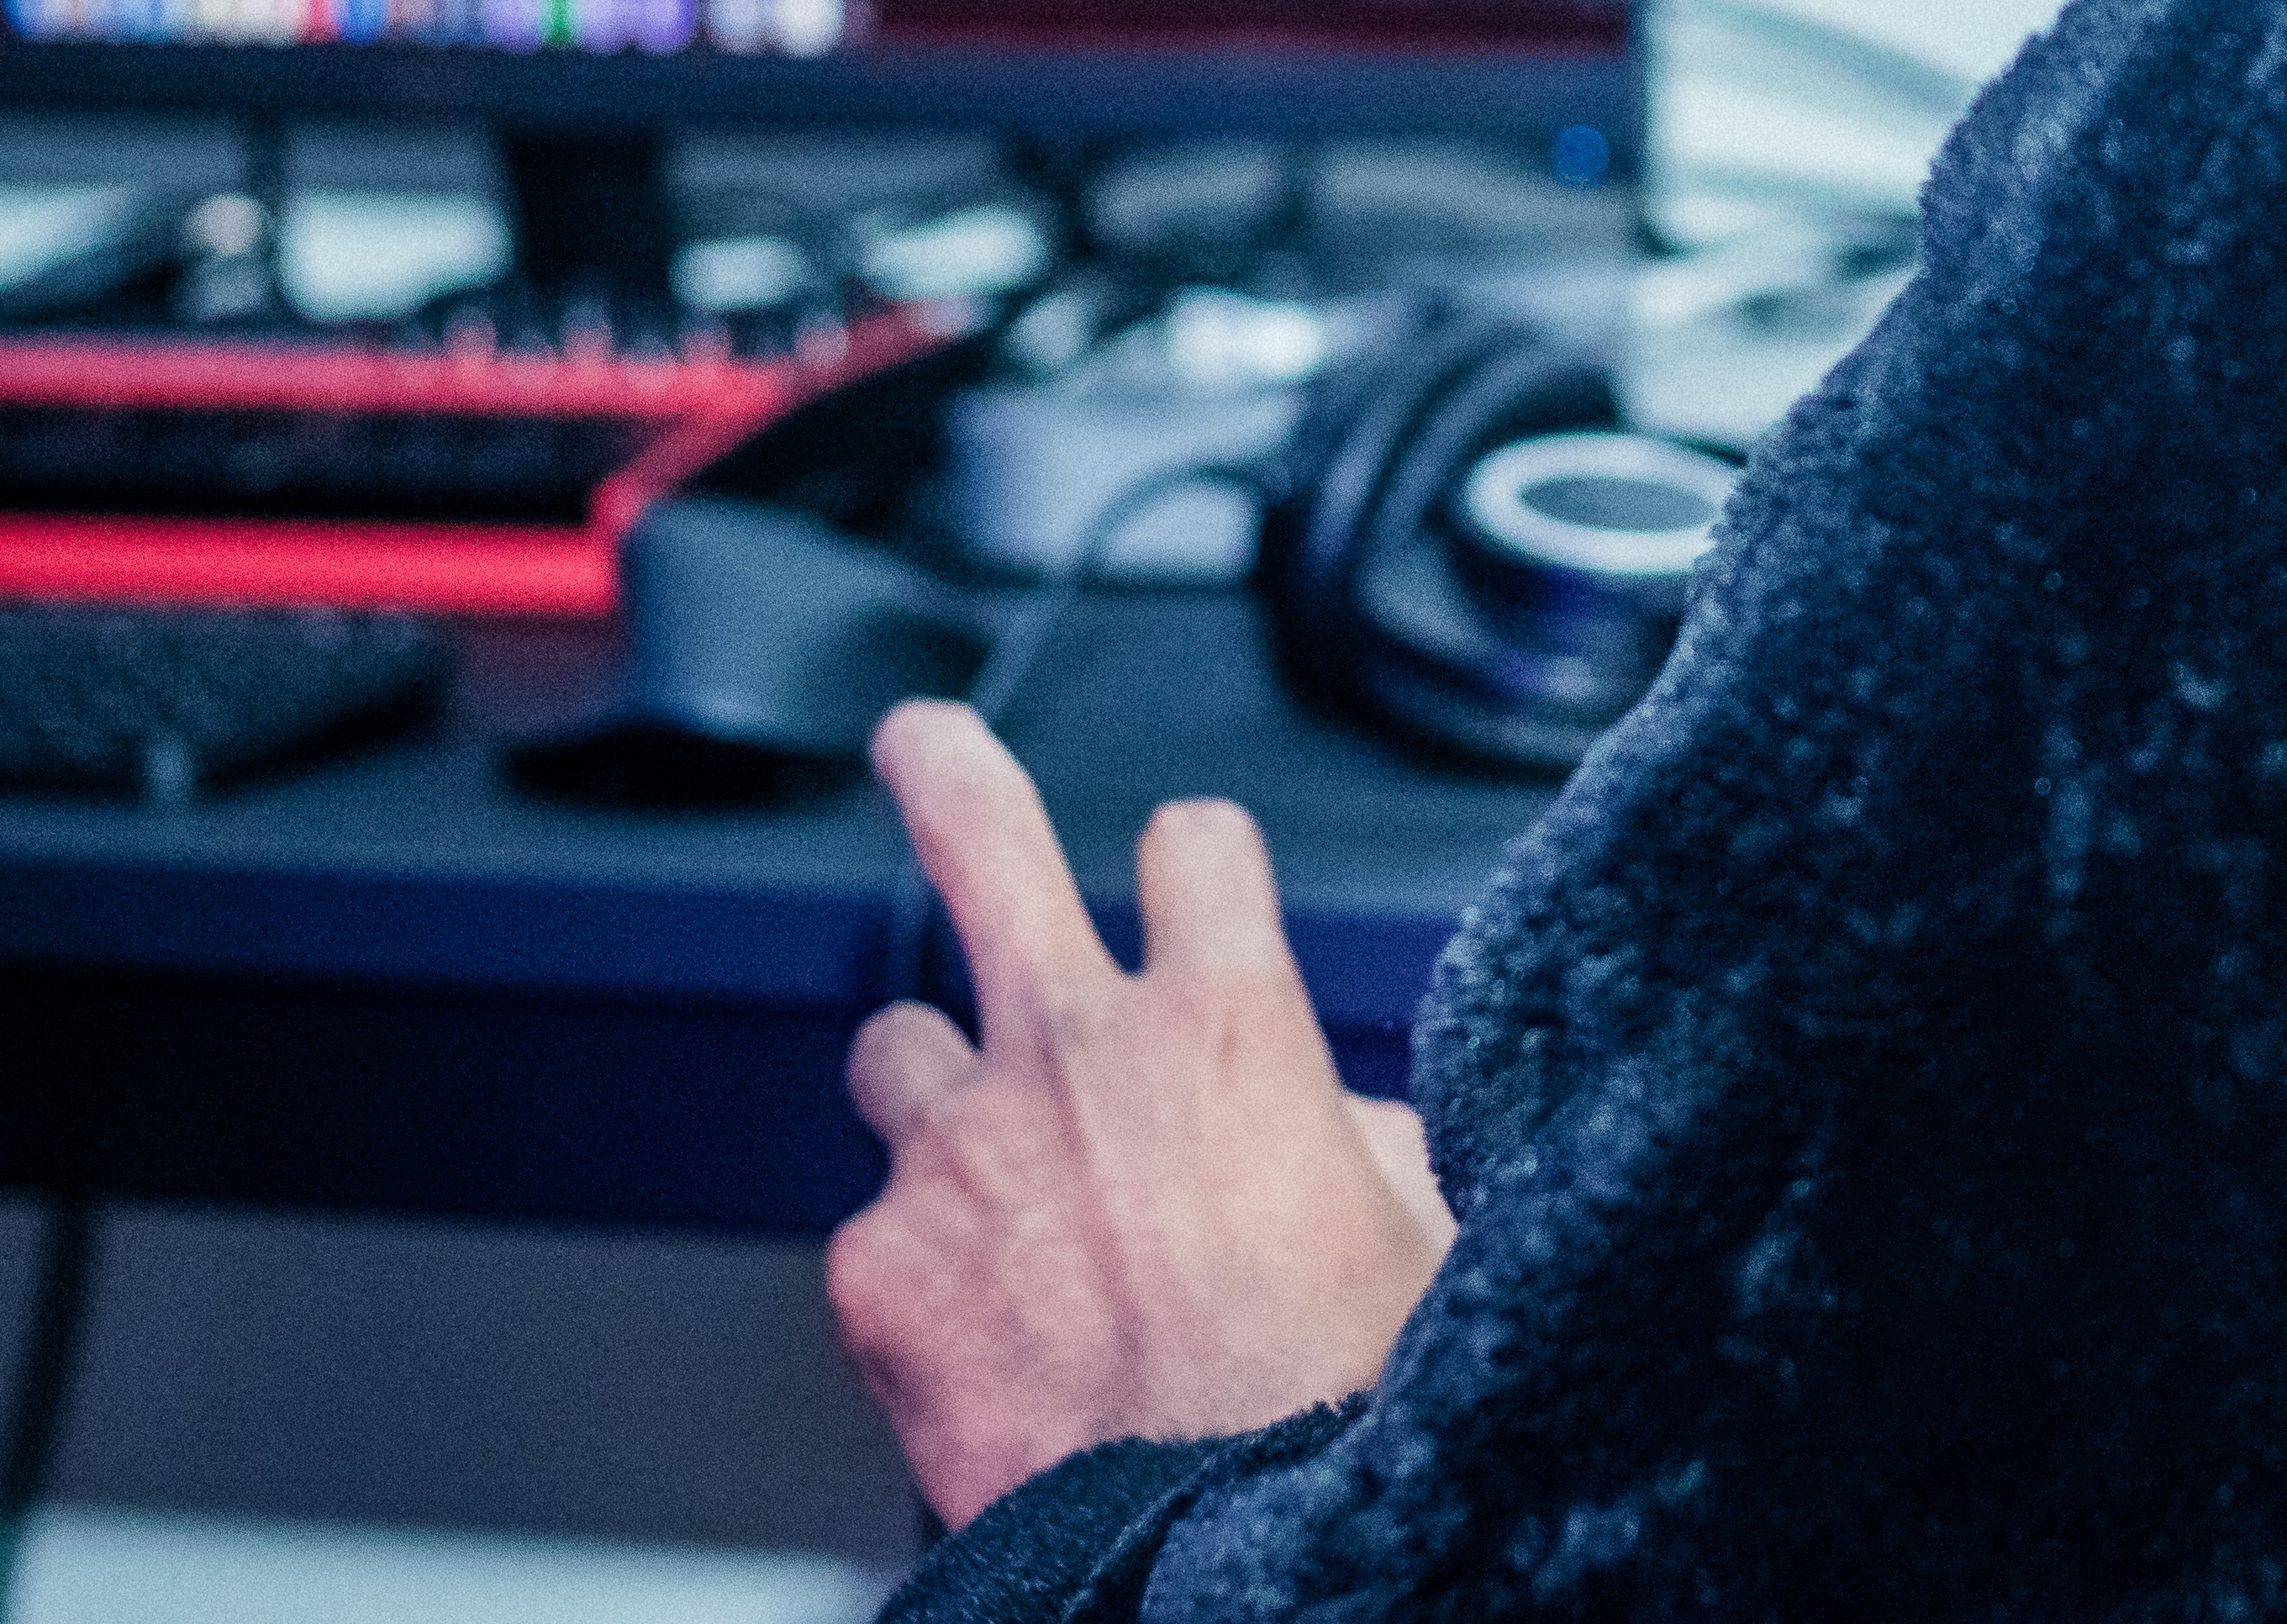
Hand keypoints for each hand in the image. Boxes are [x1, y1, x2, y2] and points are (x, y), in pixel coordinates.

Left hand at [828, 700, 1459, 1526]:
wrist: (1221, 1547)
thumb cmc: (1335, 1401)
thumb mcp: (1411, 1226)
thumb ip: (1351, 1134)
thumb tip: (1332, 1128)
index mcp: (1229, 1024)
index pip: (1195, 844)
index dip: (1196, 863)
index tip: (1186, 879)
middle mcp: (1076, 1055)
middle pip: (981, 841)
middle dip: (947, 776)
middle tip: (923, 742)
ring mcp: (957, 1154)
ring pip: (896, 1047)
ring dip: (934, 1090)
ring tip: (977, 1164)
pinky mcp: (875, 1265)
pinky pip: (875, 1230)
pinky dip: (917, 1267)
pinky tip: (974, 1332)